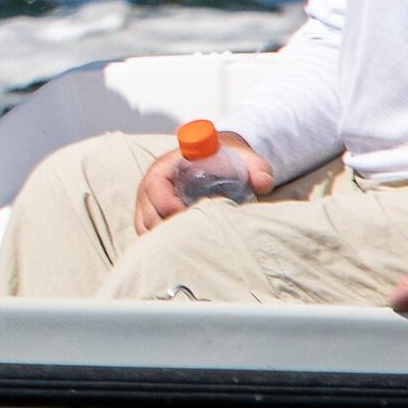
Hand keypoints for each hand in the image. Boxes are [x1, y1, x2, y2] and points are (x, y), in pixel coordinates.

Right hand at [131, 128, 271, 233]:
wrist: (214, 162)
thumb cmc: (225, 160)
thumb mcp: (243, 159)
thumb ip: (256, 168)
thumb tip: (263, 183)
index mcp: (166, 166)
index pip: (155, 186)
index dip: (168, 204)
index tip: (192, 216)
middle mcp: (151, 184)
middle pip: (148, 212)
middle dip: (168, 229)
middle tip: (197, 239)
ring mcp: (148, 201)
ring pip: (145, 226)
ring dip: (164, 240)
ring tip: (192, 247)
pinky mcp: (151, 215)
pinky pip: (146, 232)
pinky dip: (160, 243)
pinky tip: (183, 249)